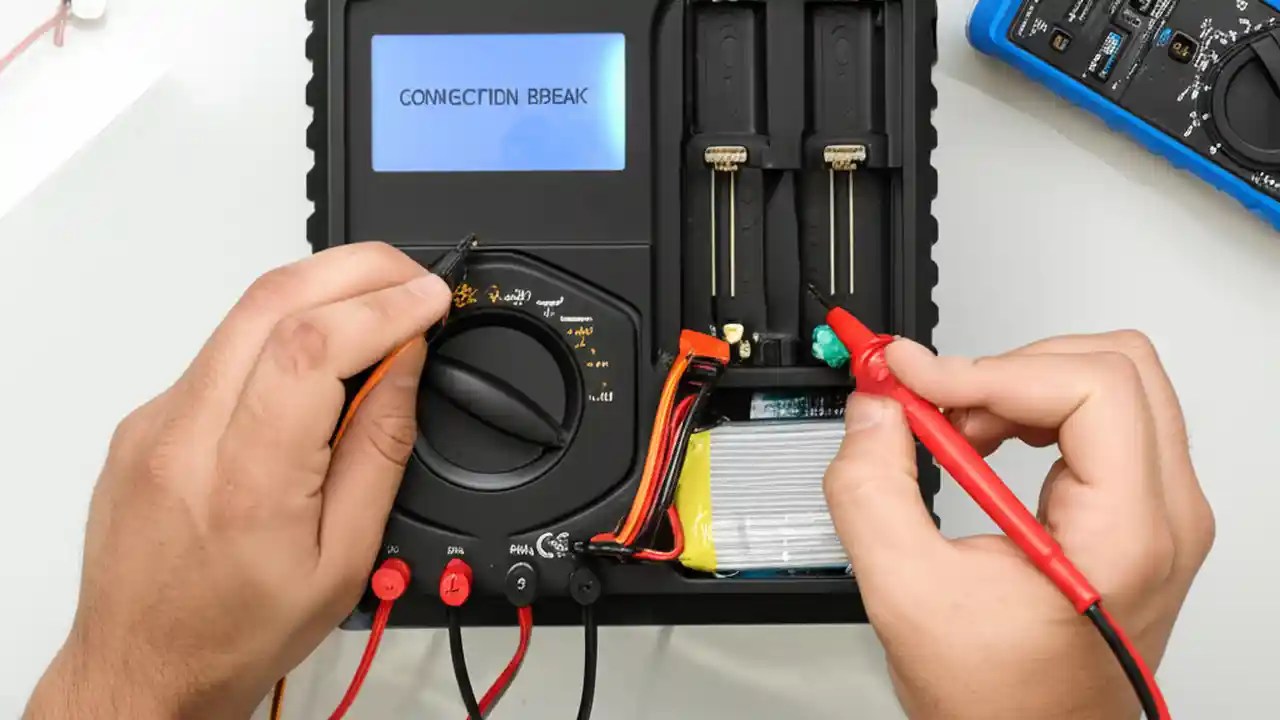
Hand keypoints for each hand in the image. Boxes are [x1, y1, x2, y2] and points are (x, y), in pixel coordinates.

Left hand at [25, 243, 450, 718]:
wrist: (144, 665)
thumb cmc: (236, 631)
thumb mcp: (344, 561)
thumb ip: (379, 454)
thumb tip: (405, 366)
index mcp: (245, 483)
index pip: (310, 349)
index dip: (382, 306)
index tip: (430, 300)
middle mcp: (186, 438)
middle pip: (270, 300)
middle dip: (357, 268)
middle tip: (413, 279)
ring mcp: (156, 422)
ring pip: (243, 312)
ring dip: (322, 288)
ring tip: (380, 305)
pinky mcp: (146, 419)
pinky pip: (222, 346)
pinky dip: (283, 328)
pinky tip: (321, 351)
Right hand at [824, 331, 1213, 719]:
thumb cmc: (999, 699)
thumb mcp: (906, 593)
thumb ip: (872, 490)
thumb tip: (873, 411)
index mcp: (1126, 536)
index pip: (1090, 389)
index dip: (992, 367)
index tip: (917, 379)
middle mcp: (1165, 516)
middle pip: (1112, 366)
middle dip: (1008, 368)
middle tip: (934, 398)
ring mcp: (1161, 511)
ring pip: (1112, 380)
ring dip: (1018, 386)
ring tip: (953, 427)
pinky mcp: (1141, 510)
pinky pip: (1102, 417)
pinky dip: (1031, 410)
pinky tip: (980, 445)